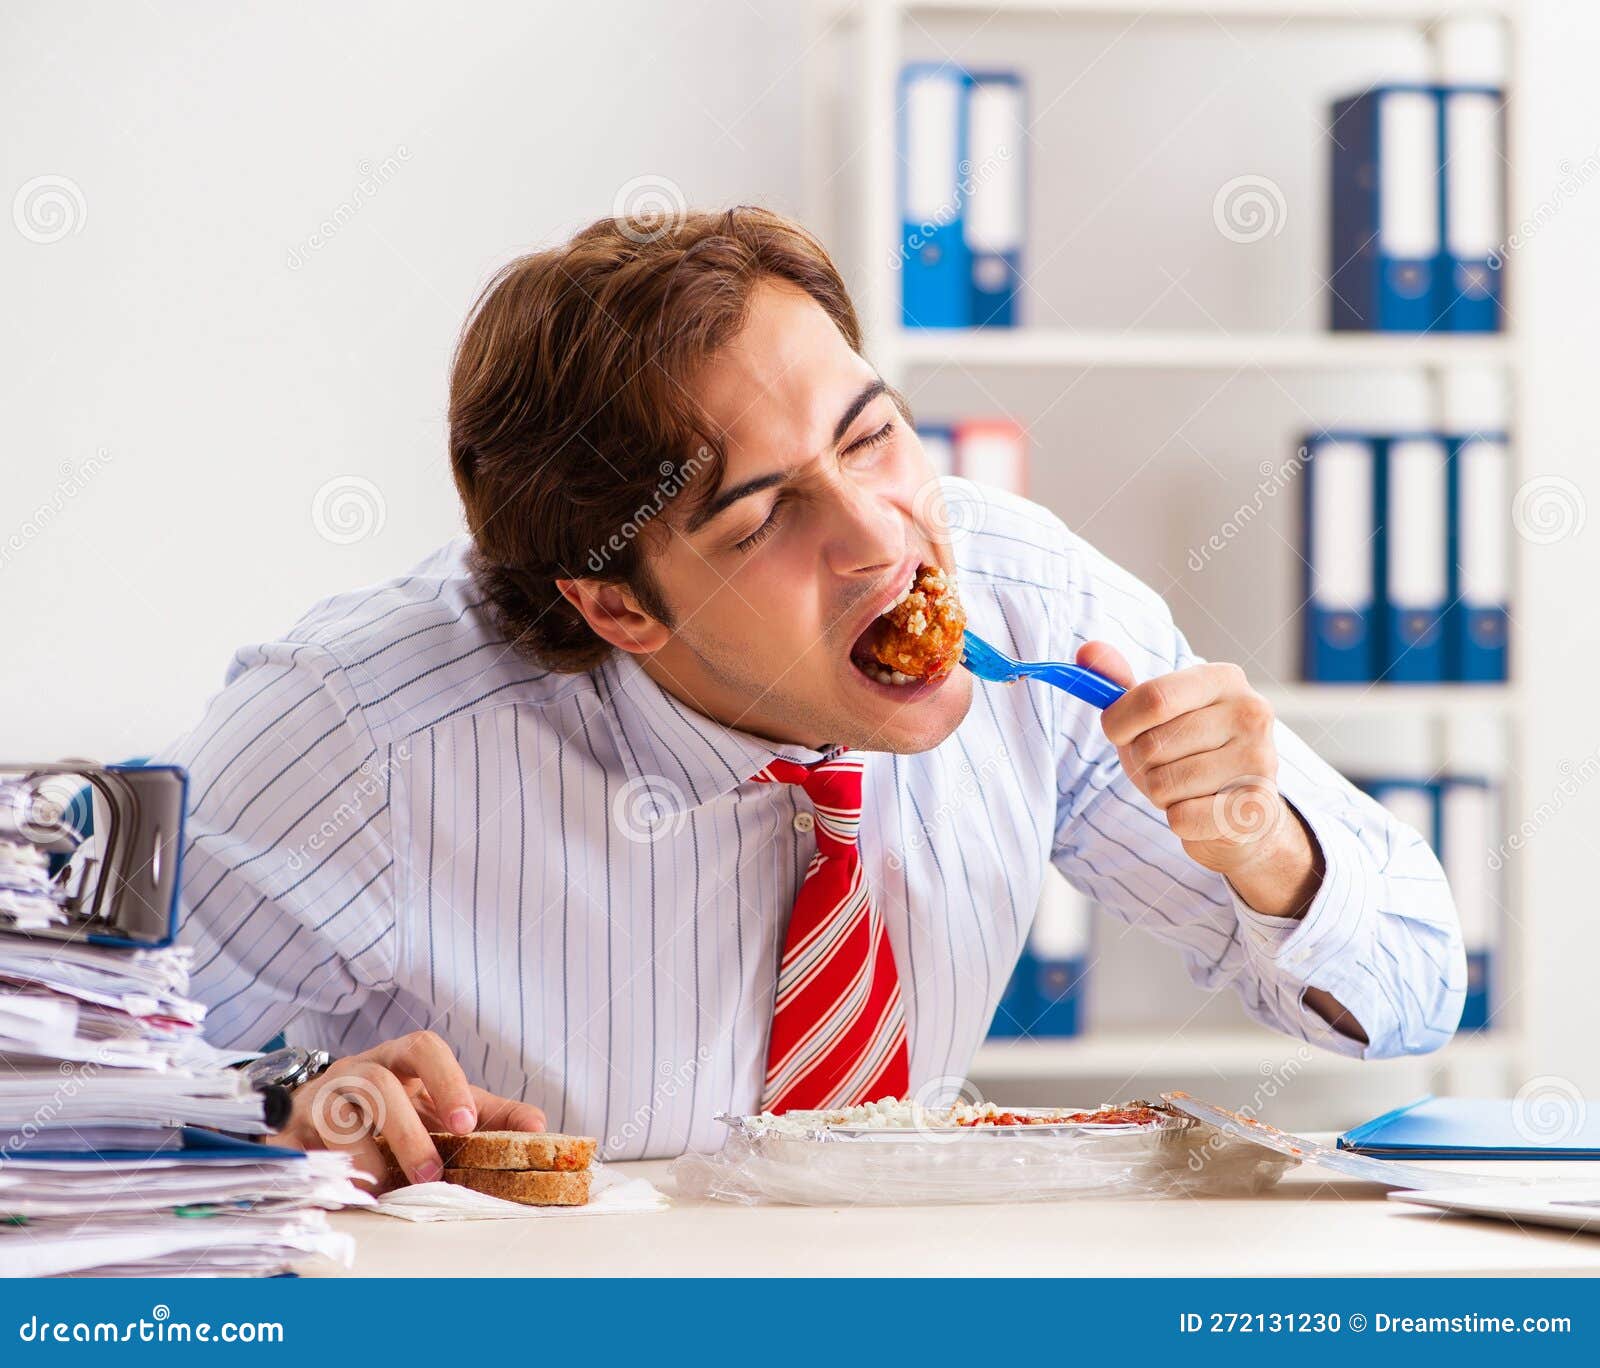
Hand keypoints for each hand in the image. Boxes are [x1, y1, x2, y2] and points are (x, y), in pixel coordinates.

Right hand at [275, 1030, 546, 1191]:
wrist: (312, 1112)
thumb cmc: (389, 1110)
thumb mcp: (437, 1106)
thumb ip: (490, 1114)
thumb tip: (539, 1126)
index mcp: (397, 1060)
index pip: (422, 1047)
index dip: (447, 1081)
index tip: (465, 1124)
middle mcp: (355, 1071)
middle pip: (378, 1086)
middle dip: (407, 1133)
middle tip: (431, 1175)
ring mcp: (317, 1100)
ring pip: (336, 1117)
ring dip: (366, 1158)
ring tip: (386, 1190)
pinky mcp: (287, 1134)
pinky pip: (297, 1151)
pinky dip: (322, 1175)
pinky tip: (344, 1196)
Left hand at [1081, 643, 1320, 915]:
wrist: (1240, 809)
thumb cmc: (1188, 752)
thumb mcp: (1154, 714)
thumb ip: (1118, 681)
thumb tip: (1086, 650)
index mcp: (1223, 678)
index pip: (1153, 698)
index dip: (1119, 723)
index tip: (1118, 733)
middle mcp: (1250, 713)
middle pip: (1153, 745)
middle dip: (1141, 763)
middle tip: (1165, 764)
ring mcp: (1261, 760)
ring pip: (1163, 784)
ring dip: (1160, 793)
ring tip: (1185, 787)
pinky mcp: (1257, 807)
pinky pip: (1181, 818)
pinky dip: (1178, 819)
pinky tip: (1201, 809)